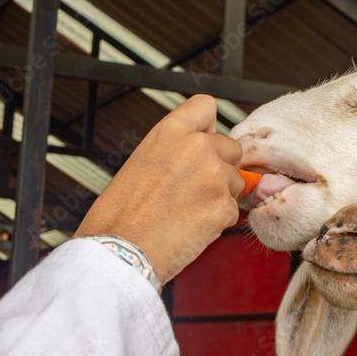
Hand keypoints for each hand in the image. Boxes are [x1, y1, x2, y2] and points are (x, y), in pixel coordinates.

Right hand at [75, 95, 243, 283]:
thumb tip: (202, 147)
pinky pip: (232, 210)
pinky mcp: (224, 207)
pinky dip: (217, 220)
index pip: (205, 106)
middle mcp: (197, 146)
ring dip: (220, 195)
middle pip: (231, 148)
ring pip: (236, 181)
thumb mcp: (142, 160)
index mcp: (171, 131)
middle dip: (220, 166)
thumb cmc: (121, 212)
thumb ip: (174, 148)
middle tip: (193, 189)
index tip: (203, 141)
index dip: (206, 126)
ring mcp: (215, 176)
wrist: (121, 250)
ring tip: (187, 211)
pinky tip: (191, 227)